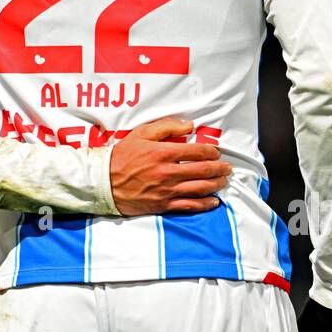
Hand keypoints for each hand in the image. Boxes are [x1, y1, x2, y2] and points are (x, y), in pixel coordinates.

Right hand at [109, 118, 230, 215]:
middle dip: (220, 168)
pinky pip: (190, 206)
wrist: (104, 182)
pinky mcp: (163, 205)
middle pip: (203, 170)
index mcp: (163, 153)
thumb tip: (189, 126)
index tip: (216, 152)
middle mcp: (168, 172)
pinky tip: (214, 201)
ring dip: (216, 184)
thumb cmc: (122, 156)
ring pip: (200, 188)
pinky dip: (205, 204)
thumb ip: (166, 127)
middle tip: (227, 167)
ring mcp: (167, 191)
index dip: (211, 151)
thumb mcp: (140, 134)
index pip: (197, 151)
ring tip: (224, 181)